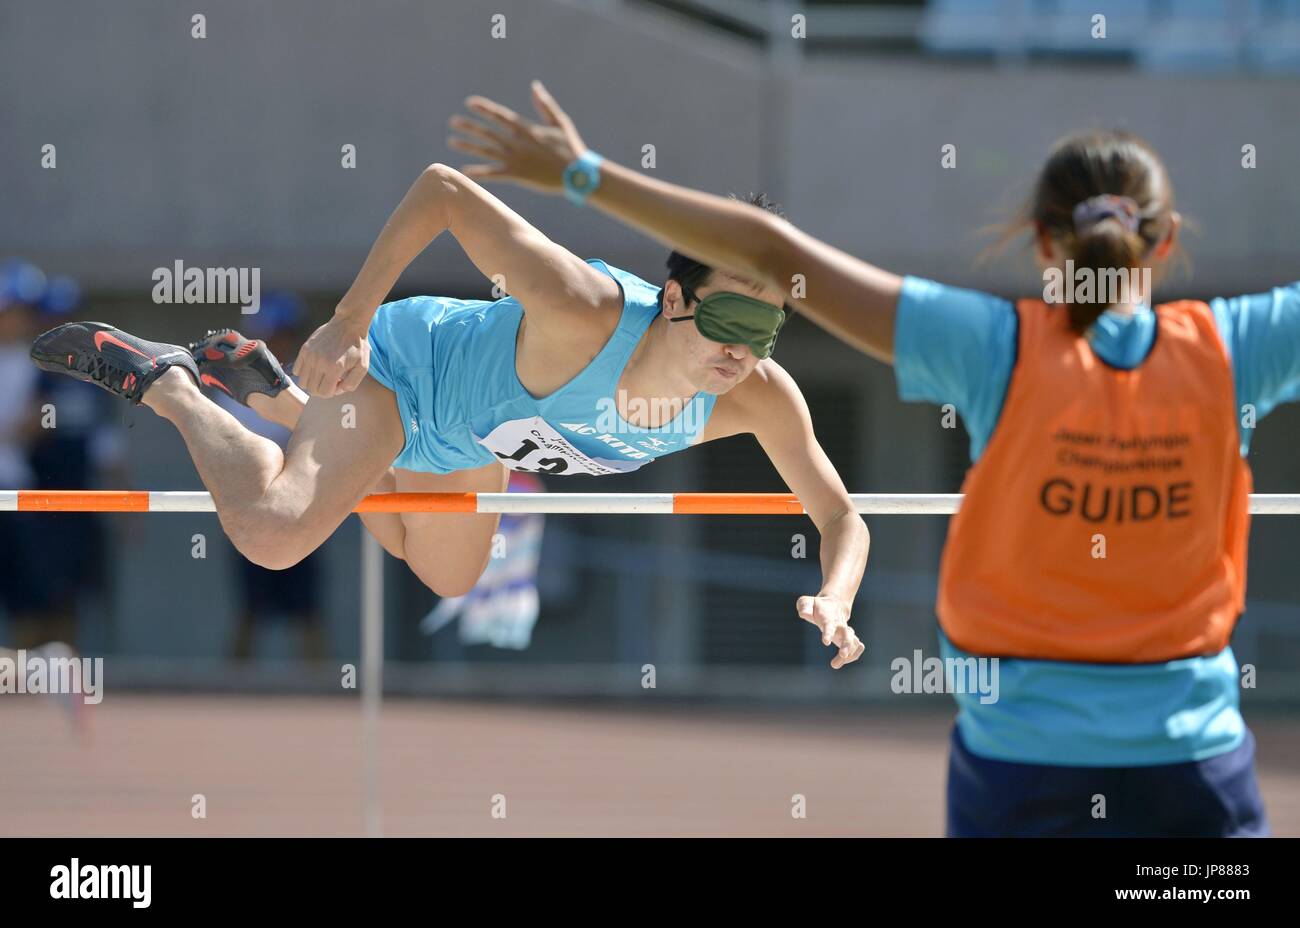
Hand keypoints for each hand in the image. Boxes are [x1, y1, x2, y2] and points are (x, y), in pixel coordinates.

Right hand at [294, 312, 370, 396]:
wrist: (349, 324)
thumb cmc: (358, 346)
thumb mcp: (363, 367)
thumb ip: (351, 384)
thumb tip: (336, 391)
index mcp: (335, 368)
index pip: (324, 393)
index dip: (332, 392)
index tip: (338, 383)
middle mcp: (320, 362)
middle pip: (312, 390)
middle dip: (322, 390)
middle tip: (331, 380)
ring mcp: (310, 355)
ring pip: (302, 382)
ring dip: (312, 382)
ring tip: (323, 374)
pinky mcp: (305, 349)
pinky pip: (296, 370)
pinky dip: (304, 373)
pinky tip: (315, 367)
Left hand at [448, 81, 587, 192]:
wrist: (577, 174)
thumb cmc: (571, 147)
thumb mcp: (560, 122)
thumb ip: (545, 104)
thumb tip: (535, 86)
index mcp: (527, 128)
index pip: (501, 115)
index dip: (484, 109)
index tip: (470, 103)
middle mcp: (518, 142)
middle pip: (489, 132)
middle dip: (470, 126)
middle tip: (453, 122)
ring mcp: (516, 158)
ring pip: (487, 150)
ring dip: (468, 145)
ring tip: (452, 141)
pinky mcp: (518, 175)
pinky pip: (494, 173)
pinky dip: (479, 172)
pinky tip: (464, 170)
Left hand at [797, 594, 863, 669]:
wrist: (833, 604)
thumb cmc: (817, 606)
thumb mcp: (806, 602)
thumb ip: (804, 606)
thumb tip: (804, 614)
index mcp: (828, 618)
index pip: (830, 626)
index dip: (828, 633)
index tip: (826, 642)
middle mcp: (840, 626)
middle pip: (848, 634)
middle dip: (847, 645)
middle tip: (843, 655)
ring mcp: (847, 632)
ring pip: (855, 643)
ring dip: (849, 655)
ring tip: (834, 665)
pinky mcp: (850, 638)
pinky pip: (857, 648)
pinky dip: (854, 656)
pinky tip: (841, 661)